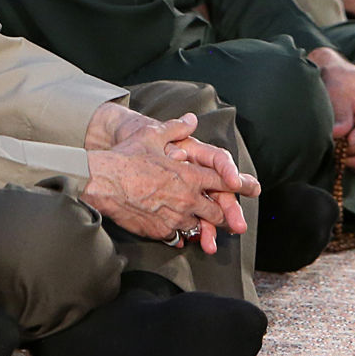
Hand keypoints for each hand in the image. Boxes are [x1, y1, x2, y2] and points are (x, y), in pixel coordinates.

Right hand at [80, 112, 254, 252]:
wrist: (103, 182)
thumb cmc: (127, 157)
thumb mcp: (153, 136)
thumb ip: (176, 128)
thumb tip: (190, 118)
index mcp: (189, 176)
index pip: (222, 182)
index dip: (239, 185)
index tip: (251, 189)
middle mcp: (187, 199)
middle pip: (217, 212)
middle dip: (225, 215)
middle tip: (232, 220)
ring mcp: (174, 218)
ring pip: (199, 227)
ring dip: (202, 226)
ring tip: (206, 230)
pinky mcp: (160, 231)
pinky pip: (178, 237)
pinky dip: (180, 235)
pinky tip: (179, 233)